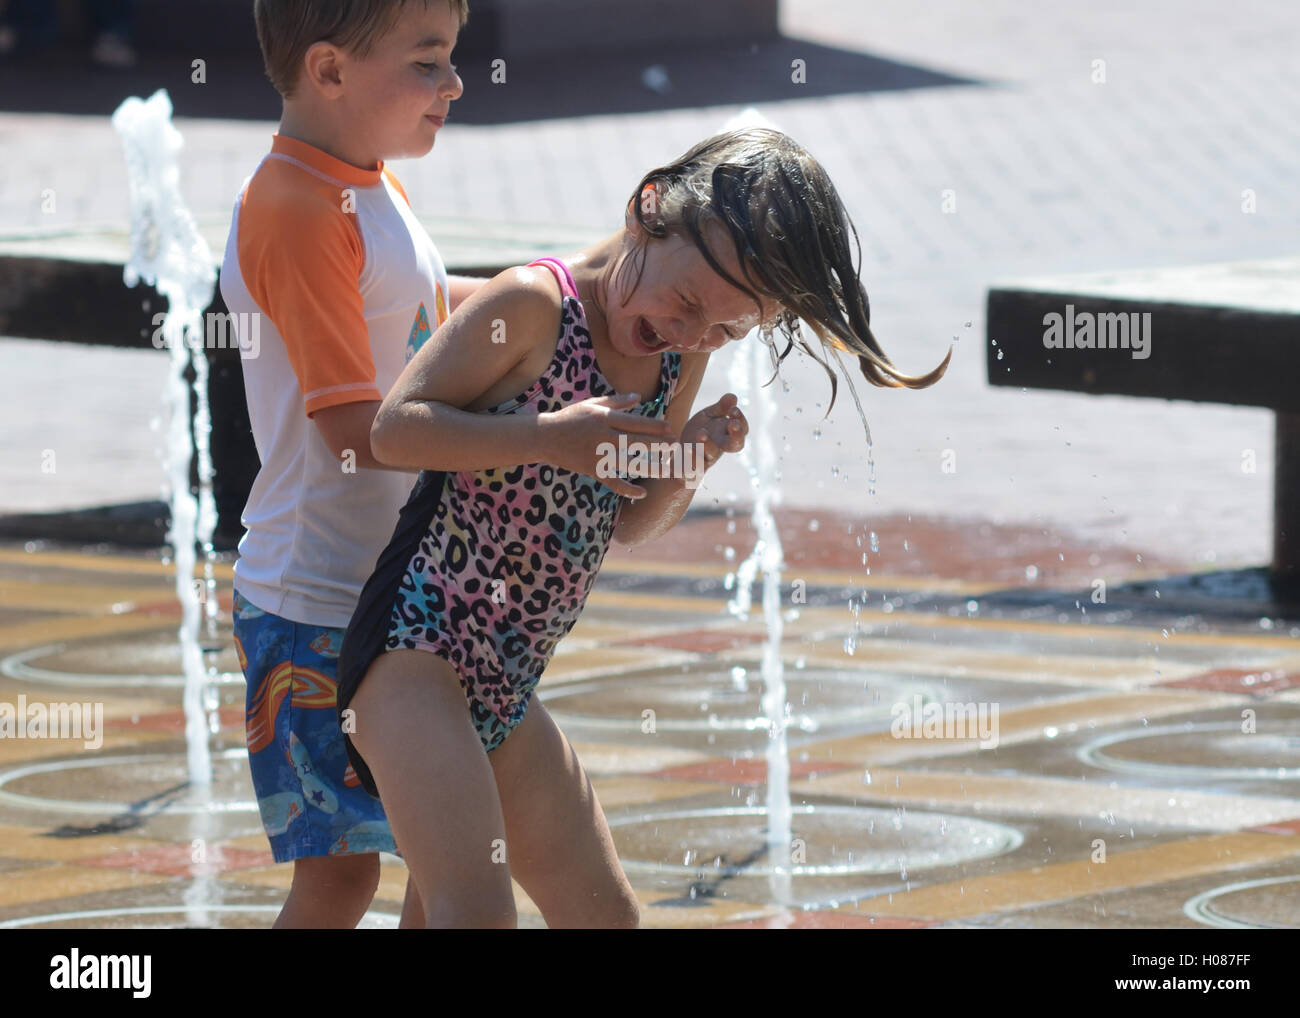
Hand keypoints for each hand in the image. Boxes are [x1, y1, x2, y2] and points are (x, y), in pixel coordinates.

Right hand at [541, 392, 675, 498]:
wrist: (545, 437)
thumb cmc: (570, 417)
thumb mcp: (592, 404)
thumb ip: (616, 401)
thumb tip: (638, 397)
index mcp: (604, 419)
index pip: (634, 422)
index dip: (654, 426)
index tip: (670, 428)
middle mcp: (603, 437)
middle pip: (636, 442)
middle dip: (657, 444)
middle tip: (676, 446)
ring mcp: (598, 456)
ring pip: (628, 464)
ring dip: (649, 467)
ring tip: (667, 470)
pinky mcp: (593, 470)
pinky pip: (613, 482)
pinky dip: (627, 489)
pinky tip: (642, 493)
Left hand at [682, 393, 747, 468]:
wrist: (684, 445)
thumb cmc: (703, 428)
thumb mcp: (711, 414)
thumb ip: (721, 407)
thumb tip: (733, 397)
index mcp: (728, 433)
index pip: (742, 428)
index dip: (740, 419)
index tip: (733, 410)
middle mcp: (720, 446)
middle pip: (735, 445)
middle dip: (736, 435)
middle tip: (733, 424)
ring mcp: (707, 455)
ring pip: (711, 453)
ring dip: (707, 444)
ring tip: (701, 433)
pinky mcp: (692, 463)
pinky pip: (693, 464)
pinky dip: (690, 458)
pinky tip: (686, 448)